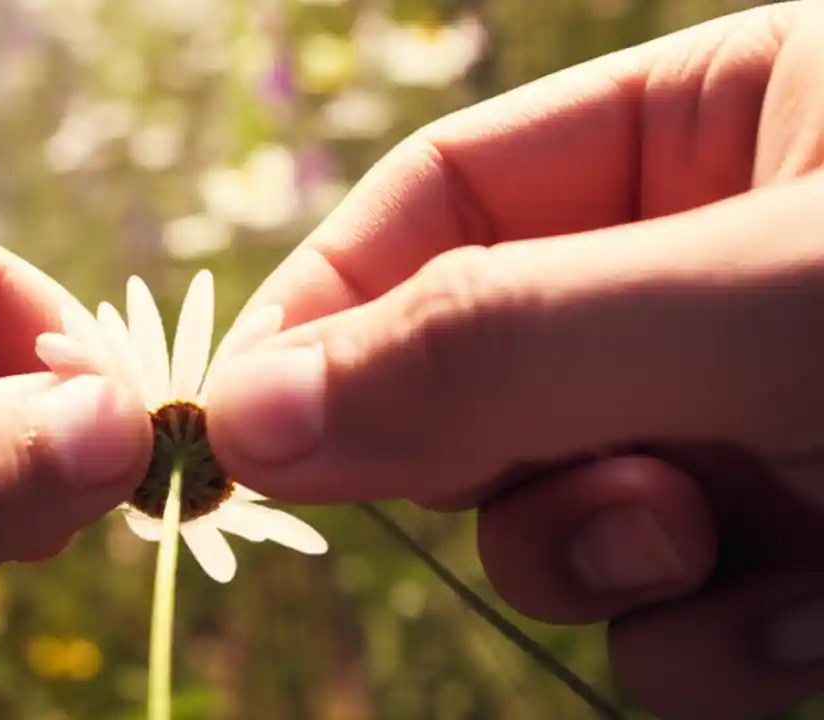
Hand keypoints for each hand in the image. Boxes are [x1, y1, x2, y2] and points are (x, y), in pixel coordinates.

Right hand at [208, 3, 823, 717]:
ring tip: (721, 555)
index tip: (235, 420)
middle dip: (491, 460)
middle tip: (542, 485)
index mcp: (705, 129)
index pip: (442, 197)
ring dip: (606, 565)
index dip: (327, 304)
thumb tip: (244, 413)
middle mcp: (703, 274)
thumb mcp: (760, 303)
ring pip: (558, 514)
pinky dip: (711, 650)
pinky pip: (666, 620)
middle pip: (475, 370)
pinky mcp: (794, 551)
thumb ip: (495, 346)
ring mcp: (746, 418)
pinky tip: (819, 628)